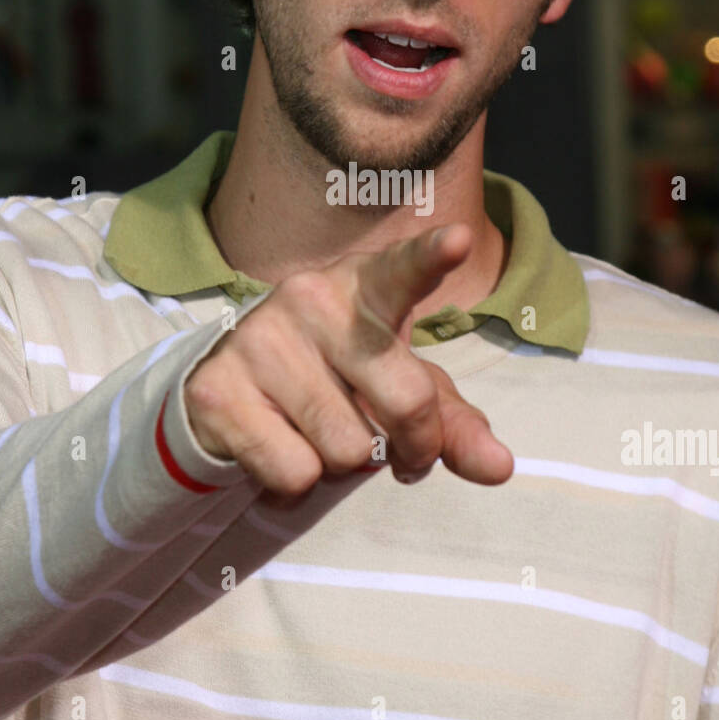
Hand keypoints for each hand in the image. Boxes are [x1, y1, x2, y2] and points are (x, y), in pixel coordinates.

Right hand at [183, 223, 513, 497]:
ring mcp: (261, 340)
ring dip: (344, 463)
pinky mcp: (218, 389)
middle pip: (405, 401)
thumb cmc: (338, 377)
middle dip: (412, 446)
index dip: (432, 256)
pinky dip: (295, 480)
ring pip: (347, 450)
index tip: (457, 240)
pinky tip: (277, 442)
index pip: (404, 269)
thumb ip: (451, 422)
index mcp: (366, 285)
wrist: (231, 381)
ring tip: (318, 431)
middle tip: (396, 451)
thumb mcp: (400, 386)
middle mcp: (312, 298)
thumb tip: (500, 467)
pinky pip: (294, 472)